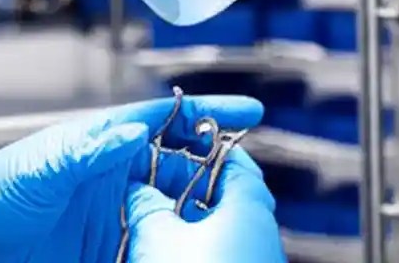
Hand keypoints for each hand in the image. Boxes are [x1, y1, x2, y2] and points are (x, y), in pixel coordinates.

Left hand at [0, 96, 263, 262]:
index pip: (165, 119)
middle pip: (179, 163)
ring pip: (173, 205)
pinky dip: (176, 243)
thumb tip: (131, 129)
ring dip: (199, 209)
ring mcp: (114, 211)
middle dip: (215, 166)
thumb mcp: (41, 167)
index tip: (247, 113)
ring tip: (225, 216)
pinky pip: (155, 241)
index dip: (206, 114)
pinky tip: (190, 247)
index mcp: (101, 141)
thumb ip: (87, 150)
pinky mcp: (110, 247)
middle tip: (246, 177)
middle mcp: (114, 173)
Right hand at [126, 145, 285, 262]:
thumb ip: (145, 207)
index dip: (201, 150)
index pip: (233, 160)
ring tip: (148, 224)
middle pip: (225, 197)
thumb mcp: (157, 239)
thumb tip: (137, 191)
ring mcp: (254, 262)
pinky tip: (163, 258)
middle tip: (150, 186)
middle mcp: (261, 234)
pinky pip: (221, 258)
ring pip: (221, 232)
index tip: (171, 146)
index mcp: (249, 208)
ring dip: (186, 225)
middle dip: (186, 190)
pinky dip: (194, 252)